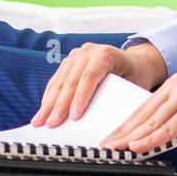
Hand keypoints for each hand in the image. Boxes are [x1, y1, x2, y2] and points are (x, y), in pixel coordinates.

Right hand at [29, 42, 164, 126]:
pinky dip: (48, 97)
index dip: (80, 98)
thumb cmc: (136, 76)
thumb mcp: (134, 86)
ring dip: (48, 103)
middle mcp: (88, 51)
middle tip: (52, 124)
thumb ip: (118, 98)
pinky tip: (43, 111)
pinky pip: (56, 81)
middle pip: (70, 81)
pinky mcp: (68, 62)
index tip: (73, 117)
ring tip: (40, 121)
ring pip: (59, 82)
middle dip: (59, 105)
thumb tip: (103, 121)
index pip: (89, 78)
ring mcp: (76, 55)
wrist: (134, 62)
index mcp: (105, 54)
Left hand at [99, 74, 176, 152]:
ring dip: (133, 136)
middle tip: (107, 144)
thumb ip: (175, 122)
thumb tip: (155, 138)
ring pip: (154, 119)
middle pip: (144, 112)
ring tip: (117, 147)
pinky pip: (170, 126)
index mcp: (175, 84)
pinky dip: (153, 138)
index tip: (113, 137)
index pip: (144, 107)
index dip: (126, 124)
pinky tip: (140, 145)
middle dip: (123, 131)